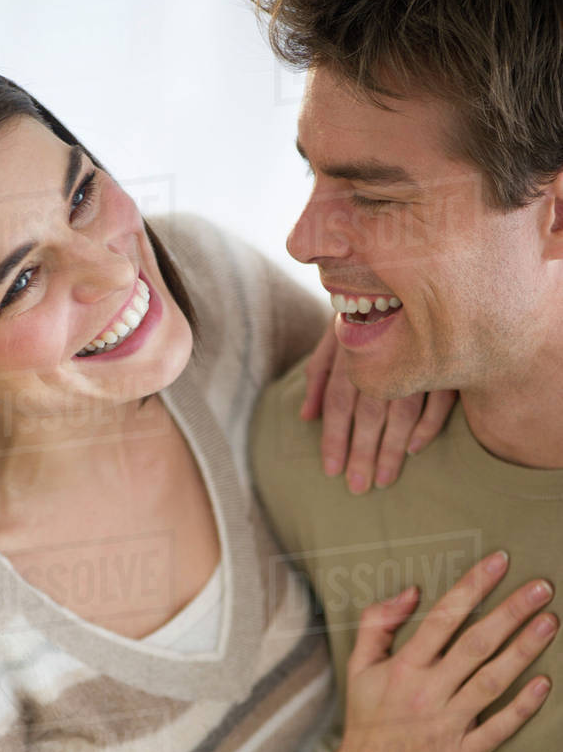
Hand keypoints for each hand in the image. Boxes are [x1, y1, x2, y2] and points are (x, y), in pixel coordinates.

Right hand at [298, 552, 556, 751]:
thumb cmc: (366, 719)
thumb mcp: (359, 666)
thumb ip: (378, 623)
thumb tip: (411, 591)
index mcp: (403, 668)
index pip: (443, 619)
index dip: (472, 587)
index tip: (499, 562)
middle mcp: (427, 693)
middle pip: (475, 644)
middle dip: (510, 612)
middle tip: (541, 587)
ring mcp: (447, 725)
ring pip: (492, 681)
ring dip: (523, 650)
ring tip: (550, 622)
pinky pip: (498, 727)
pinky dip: (522, 706)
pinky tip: (544, 682)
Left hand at [302, 320, 455, 492]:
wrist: (413, 263)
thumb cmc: (367, 306)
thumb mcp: (335, 332)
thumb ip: (319, 374)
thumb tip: (303, 418)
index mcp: (349, 345)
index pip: (338, 399)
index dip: (333, 437)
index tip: (331, 470)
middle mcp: (381, 350)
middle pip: (368, 411)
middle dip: (361, 452)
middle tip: (358, 488)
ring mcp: (416, 352)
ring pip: (402, 409)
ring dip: (391, 448)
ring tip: (382, 480)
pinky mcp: (448, 356)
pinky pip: (439, 399)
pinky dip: (426, 425)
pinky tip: (413, 450)